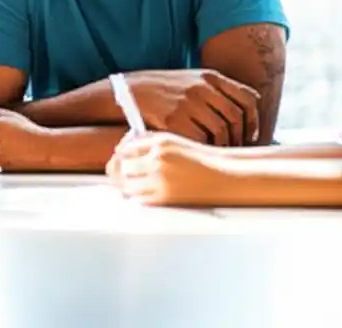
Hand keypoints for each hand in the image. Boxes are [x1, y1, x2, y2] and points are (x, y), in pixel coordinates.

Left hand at [112, 132, 230, 205]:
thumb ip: (146, 143)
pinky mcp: (165, 198)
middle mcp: (158, 160)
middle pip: (122, 167)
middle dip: (119, 169)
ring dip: (127, 184)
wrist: (222, 177)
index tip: (120, 157)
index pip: (126, 148)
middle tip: (122, 172)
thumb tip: (120, 149)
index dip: (121, 154)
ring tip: (134, 183)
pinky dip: (138, 196)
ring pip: (127, 185)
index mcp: (160, 143)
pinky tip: (144, 192)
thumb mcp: (172, 142)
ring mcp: (161, 180)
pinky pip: (139, 198)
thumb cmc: (197, 159)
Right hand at [124, 70, 260, 146]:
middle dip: (240, 136)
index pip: (247, 98)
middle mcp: (202, 88)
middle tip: (236, 149)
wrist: (130, 91)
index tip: (251, 134)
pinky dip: (205, 147)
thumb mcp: (192, 80)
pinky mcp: (174, 118)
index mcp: (210, 77)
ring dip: (224, 145)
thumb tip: (244, 110)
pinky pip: (200, 138)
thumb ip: (217, 90)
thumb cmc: (163, 90)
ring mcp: (188, 102)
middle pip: (235, 116)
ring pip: (221, 129)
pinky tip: (201, 151)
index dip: (254, 119)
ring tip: (218, 152)